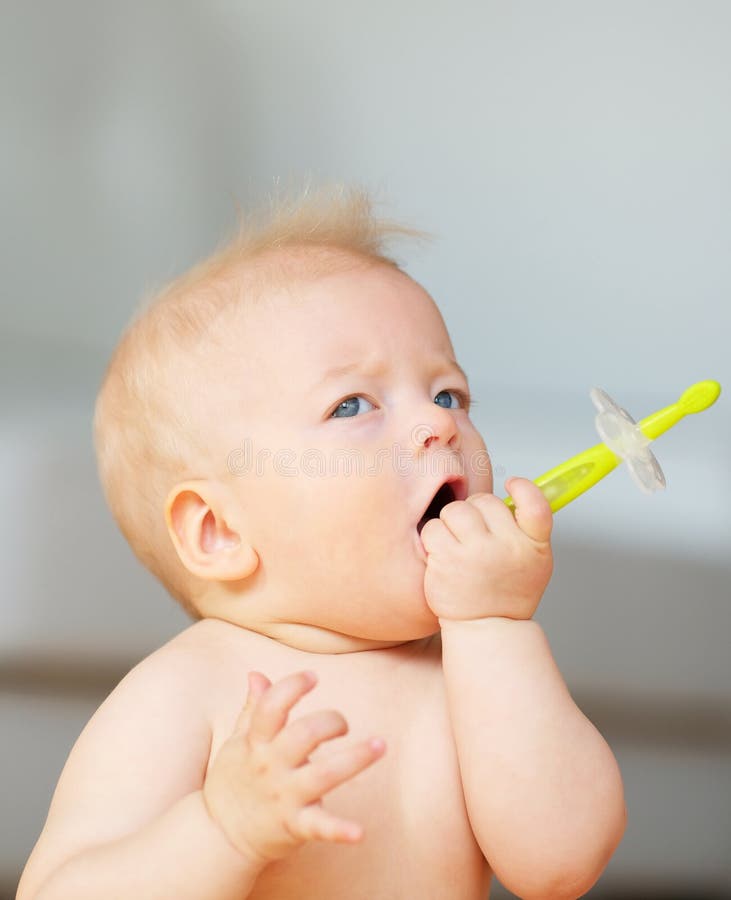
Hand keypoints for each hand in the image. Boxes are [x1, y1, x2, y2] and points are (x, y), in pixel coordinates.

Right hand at [202, 670, 385, 866]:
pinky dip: (340, 830)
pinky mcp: (296, 826)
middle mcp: (272, 766)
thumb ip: (252, 709)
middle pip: (304, 735)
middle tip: (343, 725)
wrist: (218, 837)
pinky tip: (360, 832)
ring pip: (324, 774)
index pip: (272, 706)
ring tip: (380, 745)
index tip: (312, 676)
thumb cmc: (233, 782)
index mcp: (257, 743)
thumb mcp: (237, 743)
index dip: (293, 686)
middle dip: (330, 721)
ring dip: (355, 759)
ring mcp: (285, 796)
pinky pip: (320, 827)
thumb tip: (256, 675)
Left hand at [422, 477, 552, 621]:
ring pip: (455, 510)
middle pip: (484, 501)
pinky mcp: (446, 560)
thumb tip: (517, 487)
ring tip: (457, 546)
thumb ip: (528, 528)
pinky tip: (443, 556)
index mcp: (533, 546)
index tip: (513, 483)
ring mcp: (475, 553)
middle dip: (475, 513)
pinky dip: (433, 538)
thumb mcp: (534, 562)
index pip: (536, 504)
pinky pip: (433, 528)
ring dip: (451, 523)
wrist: (485, 628)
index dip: (524, 488)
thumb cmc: (507, 592)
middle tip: (476, 537)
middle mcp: (506, 547)